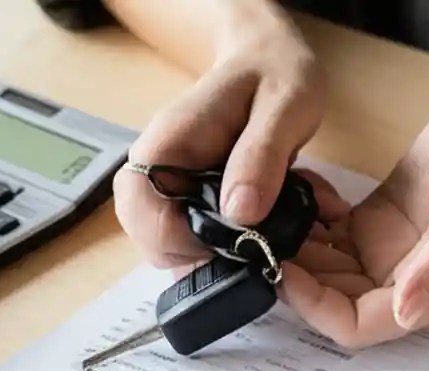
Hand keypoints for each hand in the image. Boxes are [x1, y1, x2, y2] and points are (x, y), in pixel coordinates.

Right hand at [114, 22, 326, 267]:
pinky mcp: (190, 197)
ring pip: (171, 244)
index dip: (183, 242)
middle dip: (201, 255)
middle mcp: (158, 169)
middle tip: (256, 246)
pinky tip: (262, 230)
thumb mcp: (286, 106)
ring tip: (265, 237)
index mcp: (168, 145)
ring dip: (217, 253)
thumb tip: (239, 214)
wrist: (268, 57)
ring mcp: (171, 185)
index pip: (142, 212)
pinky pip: (194, 236)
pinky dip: (227, 244)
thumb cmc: (276, 73)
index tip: (236, 243)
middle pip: (149, 237)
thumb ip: (262, 156)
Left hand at [280, 69, 428, 348]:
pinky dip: (308, 223)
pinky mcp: (383, 221)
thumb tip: (408, 311)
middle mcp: (412, 280)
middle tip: (258, 238)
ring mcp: (395, 251)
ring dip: (296, 251)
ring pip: (328, 271)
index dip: (315, 307)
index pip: (358, 324)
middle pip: (335, 302)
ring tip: (266, 214)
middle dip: (296, 280)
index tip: (282, 268)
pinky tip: (293, 194)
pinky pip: (333, 237)